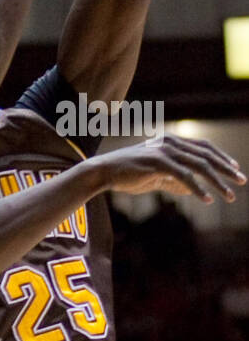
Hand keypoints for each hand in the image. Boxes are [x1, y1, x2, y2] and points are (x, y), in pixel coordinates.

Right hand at [94, 134, 245, 203]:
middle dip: (226, 169)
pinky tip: (207, 199)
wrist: (105, 172)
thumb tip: (194, 189)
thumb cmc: (129, 173)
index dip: (221, 157)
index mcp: (171, 141)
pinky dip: (198, 188)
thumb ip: (175, 179)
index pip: (204, 146)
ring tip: (229, 195)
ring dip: (217, 182)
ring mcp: (164, 151)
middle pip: (206, 155)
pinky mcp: (157, 162)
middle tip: (241, 180)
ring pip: (199, 166)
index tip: (235, 169)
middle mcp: (170, 142)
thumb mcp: (157, 175)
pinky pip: (184, 176)